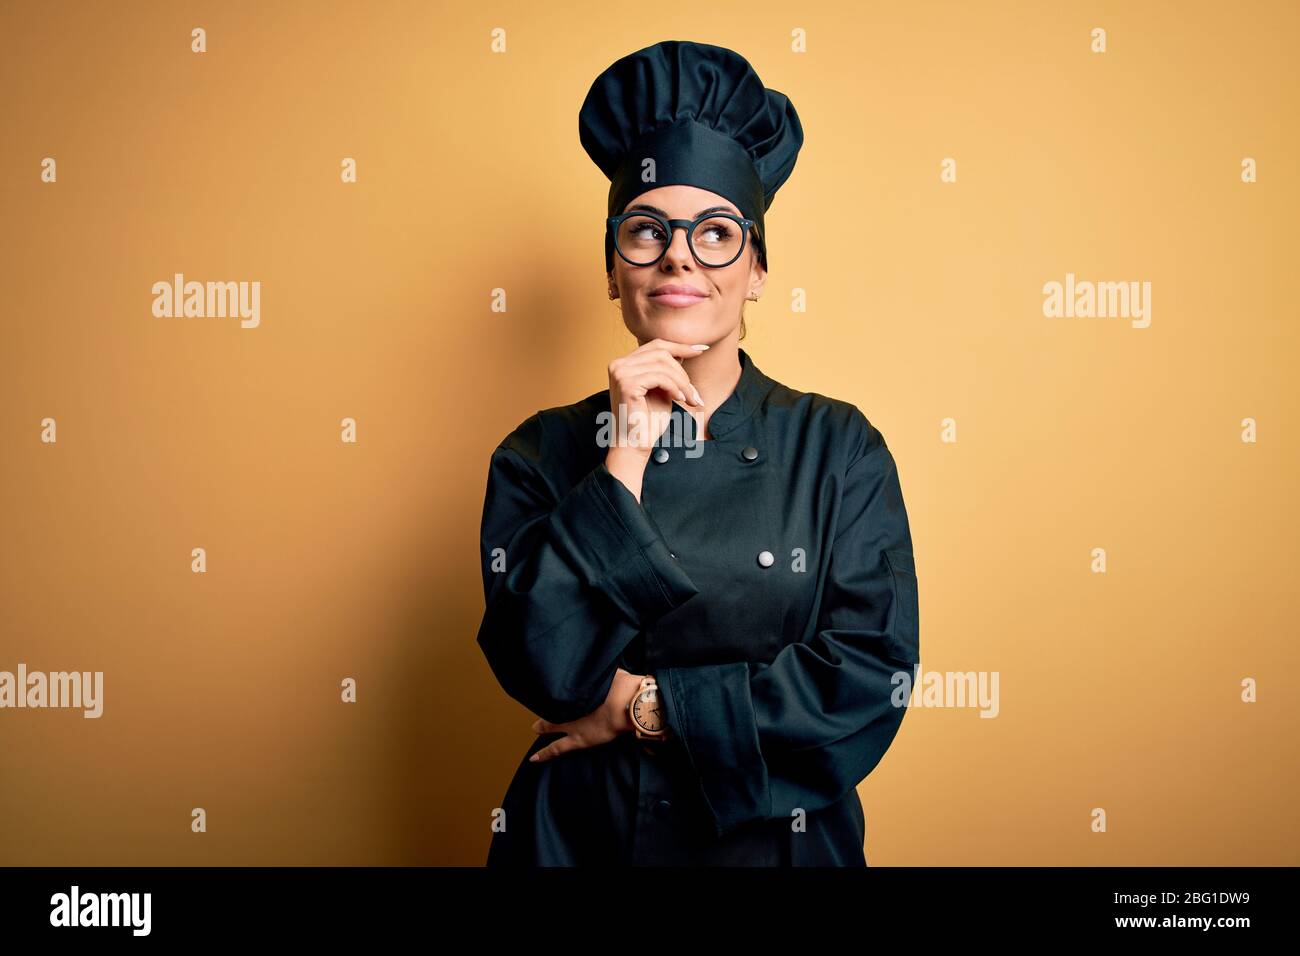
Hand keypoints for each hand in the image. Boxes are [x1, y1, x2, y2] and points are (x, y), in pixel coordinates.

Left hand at [528, 668, 644, 762]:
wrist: (626, 705)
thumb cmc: (622, 686)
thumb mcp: (612, 673)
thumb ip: (605, 674)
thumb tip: (605, 668)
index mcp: (580, 692)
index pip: (563, 692)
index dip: (557, 692)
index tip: (552, 690)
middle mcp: (572, 707)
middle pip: (554, 707)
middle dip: (547, 707)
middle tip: (541, 705)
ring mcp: (573, 724)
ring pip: (551, 726)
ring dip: (542, 727)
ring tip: (535, 729)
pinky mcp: (578, 740)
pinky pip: (557, 748)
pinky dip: (545, 753)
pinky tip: (534, 758)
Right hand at [606, 339, 707, 454]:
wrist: (635, 445)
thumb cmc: (648, 421)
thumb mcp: (662, 390)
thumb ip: (667, 371)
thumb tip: (682, 351)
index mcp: (624, 364)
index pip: (656, 345)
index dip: (680, 346)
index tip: (702, 349)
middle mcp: (618, 365)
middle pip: (661, 352)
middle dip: (682, 372)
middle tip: (694, 394)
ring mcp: (620, 373)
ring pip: (662, 364)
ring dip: (682, 382)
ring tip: (689, 399)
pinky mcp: (626, 384)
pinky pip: (660, 377)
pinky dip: (674, 387)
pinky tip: (678, 400)